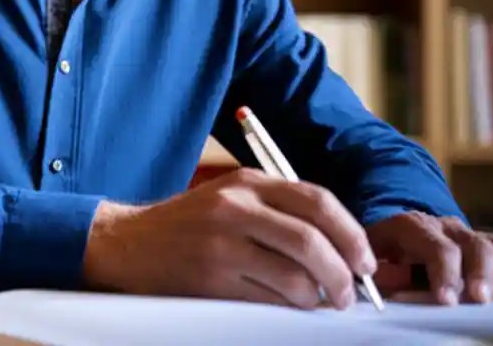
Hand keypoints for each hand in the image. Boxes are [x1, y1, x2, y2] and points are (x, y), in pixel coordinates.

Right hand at [82, 168, 377, 309]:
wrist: (126, 243)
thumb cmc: (188, 226)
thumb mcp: (231, 199)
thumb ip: (280, 211)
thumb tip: (343, 246)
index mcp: (248, 183)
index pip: (317, 202)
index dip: (352, 234)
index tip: (365, 260)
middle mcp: (235, 207)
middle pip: (312, 241)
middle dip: (343, 273)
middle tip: (349, 293)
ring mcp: (221, 244)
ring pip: (295, 277)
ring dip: (317, 298)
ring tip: (316, 303)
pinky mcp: (210, 279)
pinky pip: (269, 301)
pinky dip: (288, 309)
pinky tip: (287, 307)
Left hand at [365, 211, 492, 305]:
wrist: (393, 236)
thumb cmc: (382, 253)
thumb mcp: (372, 260)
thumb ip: (382, 275)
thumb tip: (396, 291)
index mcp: (411, 225)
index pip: (437, 247)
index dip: (445, 274)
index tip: (446, 300)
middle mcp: (443, 224)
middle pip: (474, 245)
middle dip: (478, 275)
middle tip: (477, 300)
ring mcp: (466, 231)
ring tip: (485, 300)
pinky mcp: (483, 241)